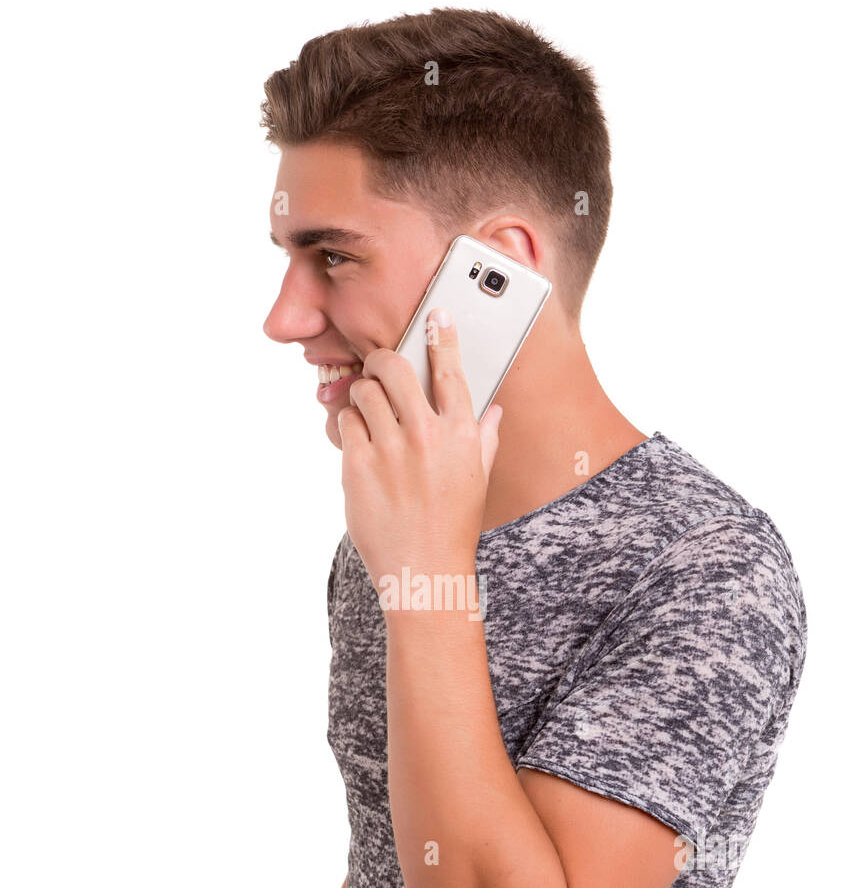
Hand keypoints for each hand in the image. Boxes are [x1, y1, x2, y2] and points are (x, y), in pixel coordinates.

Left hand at [337, 309, 502, 596]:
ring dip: (364, 395)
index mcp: (463, 434)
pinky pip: (346, 423)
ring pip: (365, 391)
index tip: (436, 315)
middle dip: (385, 359)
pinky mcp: (358, 466)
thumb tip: (493, 409)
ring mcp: (391, 449)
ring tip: (370, 413)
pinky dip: (349, 426)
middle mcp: (428, 435)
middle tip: (382, 365)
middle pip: (397, 367)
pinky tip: (360, 441)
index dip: (442, 336)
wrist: (423, 572)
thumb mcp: (478, 480)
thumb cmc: (452, 527)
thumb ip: (484, 438)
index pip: (452, 369)